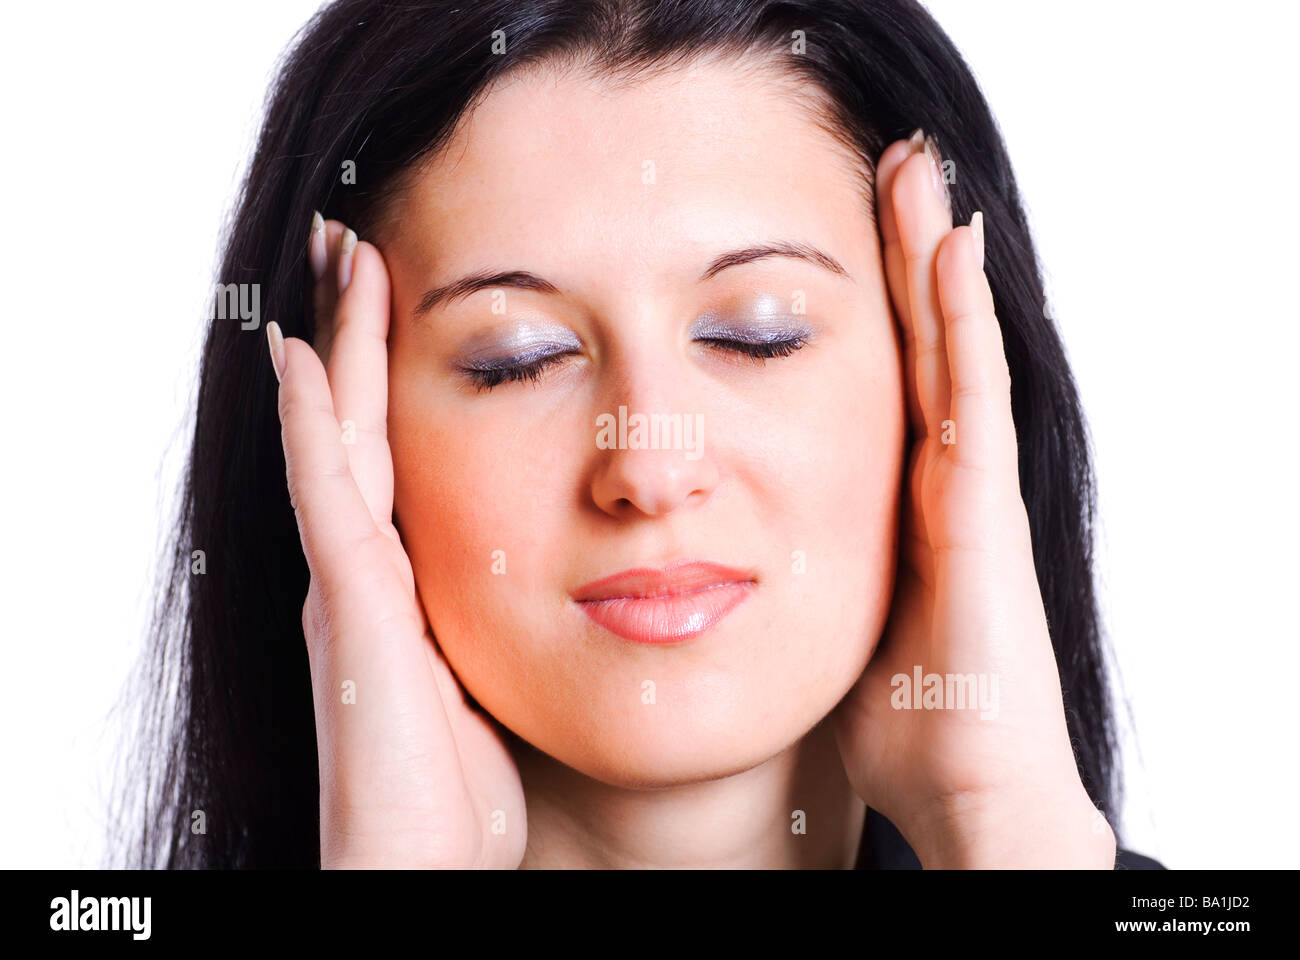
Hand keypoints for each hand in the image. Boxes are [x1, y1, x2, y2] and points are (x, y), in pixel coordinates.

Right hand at [267, 215, 524, 867]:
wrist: (420, 867)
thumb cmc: (462, 794)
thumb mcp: (492, 683)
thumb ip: (501, 627)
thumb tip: (559, 593)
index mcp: (400, 583)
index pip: (394, 452)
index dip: (388, 376)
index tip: (400, 299)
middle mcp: (362, 568)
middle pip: (357, 422)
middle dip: (354, 333)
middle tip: (353, 247)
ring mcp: (345, 579)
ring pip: (336, 433)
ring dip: (335, 343)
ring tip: (336, 258)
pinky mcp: (344, 600)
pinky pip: (325, 488)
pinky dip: (308, 417)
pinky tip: (298, 351)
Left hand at [832, 134, 1114, 867]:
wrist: (965, 788)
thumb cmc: (901, 724)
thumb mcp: (824, 625)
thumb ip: (790, 581)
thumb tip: (723, 570)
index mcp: (897, 503)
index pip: (880, 380)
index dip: (869, 307)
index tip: (839, 235)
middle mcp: (938, 481)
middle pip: (915, 344)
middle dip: (901, 257)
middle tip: (888, 168)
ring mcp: (968, 488)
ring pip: (950, 349)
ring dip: (933, 259)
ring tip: (918, 172)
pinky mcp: (984, 508)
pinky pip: (974, 393)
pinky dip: (964, 319)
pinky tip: (953, 248)